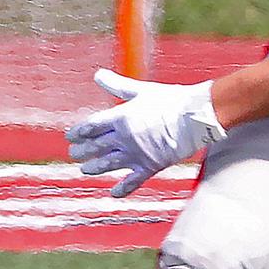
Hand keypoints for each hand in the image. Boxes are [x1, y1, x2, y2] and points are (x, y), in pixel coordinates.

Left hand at [67, 70, 225, 197]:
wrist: (196, 117)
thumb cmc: (172, 100)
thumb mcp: (142, 90)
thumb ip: (118, 85)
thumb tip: (98, 74)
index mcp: (121, 117)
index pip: (91, 127)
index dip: (78, 133)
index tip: (71, 137)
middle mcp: (124, 137)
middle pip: (95, 146)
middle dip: (82, 151)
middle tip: (74, 153)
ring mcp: (136, 154)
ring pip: (107, 164)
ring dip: (93, 168)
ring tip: (85, 169)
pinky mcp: (150, 166)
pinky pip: (132, 181)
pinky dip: (122, 189)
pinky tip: (114, 193)